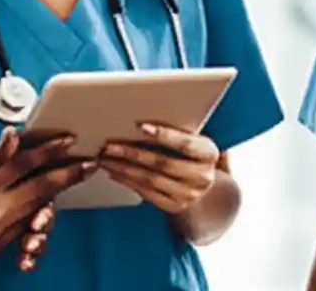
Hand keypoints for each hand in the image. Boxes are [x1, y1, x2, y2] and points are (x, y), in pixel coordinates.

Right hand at [0, 128, 93, 263]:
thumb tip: (14, 139)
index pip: (25, 166)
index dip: (50, 150)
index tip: (68, 140)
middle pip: (40, 191)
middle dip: (67, 176)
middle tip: (88, 163)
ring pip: (33, 210)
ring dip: (52, 194)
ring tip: (67, 179)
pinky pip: (19, 226)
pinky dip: (30, 211)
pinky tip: (39, 200)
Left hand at [97, 123, 218, 213]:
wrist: (203, 185)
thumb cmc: (193, 153)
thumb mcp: (196, 139)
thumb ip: (182, 128)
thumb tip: (154, 108)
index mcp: (209, 154)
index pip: (186, 144)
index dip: (164, 135)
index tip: (141, 126)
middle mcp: (202, 177)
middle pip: (163, 163)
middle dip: (133, 153)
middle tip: (111, 145)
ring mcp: (188, 195)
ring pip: (151, 180)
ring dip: (124, 168)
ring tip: (106, 158)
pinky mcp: (174, 206)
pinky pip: (147, 194)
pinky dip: (128, 182)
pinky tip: (114, 172)